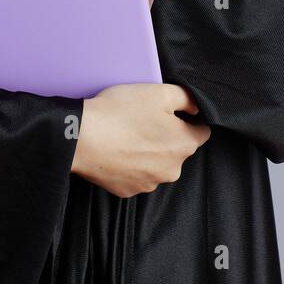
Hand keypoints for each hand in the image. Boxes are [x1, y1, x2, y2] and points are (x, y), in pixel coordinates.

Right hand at [71, 82, 211, 197]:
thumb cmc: (120, 113)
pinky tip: (116, 150)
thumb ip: (187, 98)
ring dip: (148, 152)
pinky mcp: (128, 190)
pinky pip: (136, 175)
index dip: (189, 117)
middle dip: (166, 135)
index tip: (170, 111)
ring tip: (126, 135)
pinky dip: (130, 164)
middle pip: (178, 149)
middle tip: (143, 120)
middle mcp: (172, 170)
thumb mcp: (159, 92)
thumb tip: (195, 108)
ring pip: (156, 164)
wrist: (81, 138)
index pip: (202, 130)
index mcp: (184, 145)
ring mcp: (149, 183)